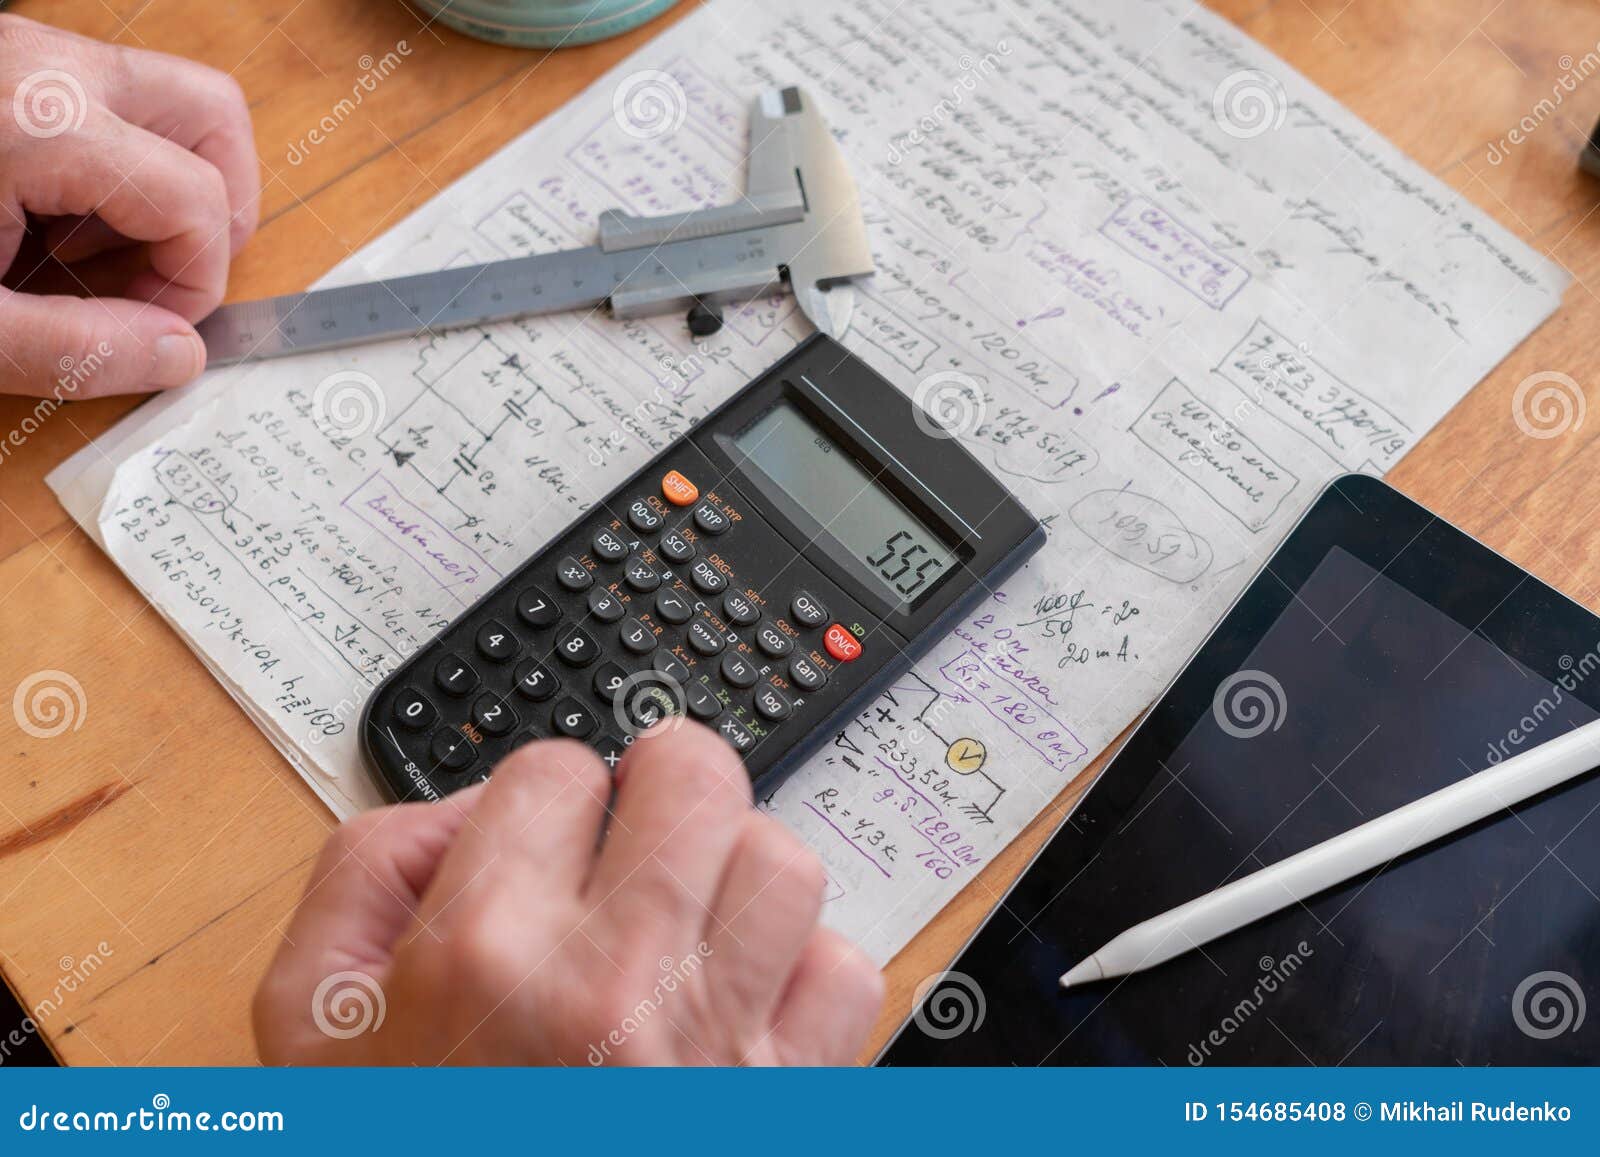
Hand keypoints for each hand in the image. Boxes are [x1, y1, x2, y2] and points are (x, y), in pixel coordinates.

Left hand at [0, 15, 257, 397]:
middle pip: (210, 115)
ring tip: (87, 254)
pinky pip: (103, 101)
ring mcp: (24, 52)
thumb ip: (72, 350)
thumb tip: (178, 356)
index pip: (196, 200)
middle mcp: (44, 66)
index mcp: (40, 123)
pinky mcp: (6, 63)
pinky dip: (107, 167)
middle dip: (218, 210)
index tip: (146, 330)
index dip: (194, 285)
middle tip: (167, 277)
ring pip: (166, 101)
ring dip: (163, 187)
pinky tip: (41, 223)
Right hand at [253, 720, 883, 1064]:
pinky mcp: (783, 1096)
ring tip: (691, 917)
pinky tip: (740, 998)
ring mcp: (710, 1044)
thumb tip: (481, 804)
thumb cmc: (409, 1141)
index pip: (558, 768)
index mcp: (484, 956)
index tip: (546, 840)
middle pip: (696, 776)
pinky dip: (803, 975)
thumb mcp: (313, 1017)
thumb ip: (371, 867)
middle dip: (662, 786)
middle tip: (638, 829)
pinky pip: (843, 972)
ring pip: (782, 861)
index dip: (549, 797)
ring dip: (738, 873)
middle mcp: (609, 989)